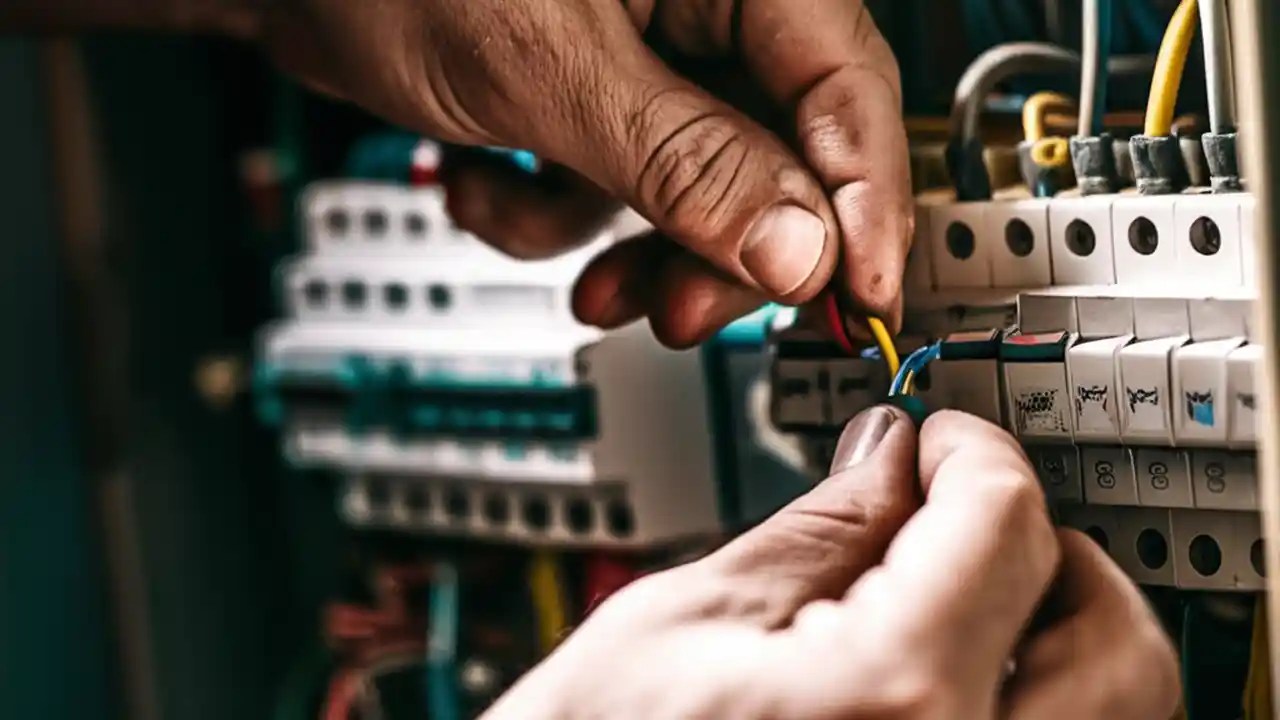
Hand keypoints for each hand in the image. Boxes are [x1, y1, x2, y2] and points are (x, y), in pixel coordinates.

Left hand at [261, 0, 912, 346]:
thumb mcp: (549, 66)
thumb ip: (684, 160)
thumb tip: (798, 247)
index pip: (847, 84)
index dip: (862, 200)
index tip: (858, 295)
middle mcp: (700, 6)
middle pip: (778, 154)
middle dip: (718, 248)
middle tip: (681, 312)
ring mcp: (642, 56)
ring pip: (690, 189)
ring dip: (626, 245)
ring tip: (582, 278)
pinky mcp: (586, 100)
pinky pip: (609, 188)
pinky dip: (547, 213)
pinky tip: (483, 185)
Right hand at [482, 408, 1179, 718]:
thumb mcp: (684, 621)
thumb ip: (816, 531)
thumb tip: (890, 457)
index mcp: (888, 704)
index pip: (1004, 522)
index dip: (971, 452)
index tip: (938, 439)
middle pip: (1114, 634)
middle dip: (1048, 546)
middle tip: (963, 511)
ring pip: (1117, 712)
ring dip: (1058, 630)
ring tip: (959, 594)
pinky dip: (1030, 699)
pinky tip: (950, 673)